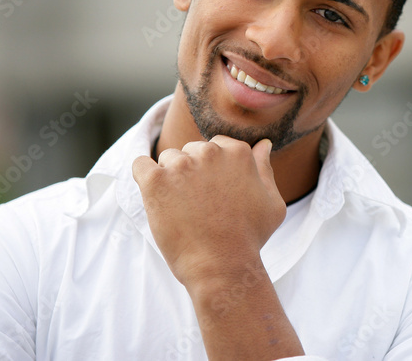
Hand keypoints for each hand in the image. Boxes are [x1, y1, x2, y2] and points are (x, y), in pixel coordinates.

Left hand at [132, 136, 285, 289]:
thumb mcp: (272, 203)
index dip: (212, 170)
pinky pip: (140, 165)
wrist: (222, 266)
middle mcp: (210, 152)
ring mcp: (182, 164)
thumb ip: (265, 169)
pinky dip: (144, 179)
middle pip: (190, 151)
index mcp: (238, 153)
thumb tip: (263, 145)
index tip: (212, 193)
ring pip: (167, 159)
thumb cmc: (249, 238)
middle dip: (191, 172)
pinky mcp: (156, 180)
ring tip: (180, 209)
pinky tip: (156, 198)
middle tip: (198, 205)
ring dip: (170, 178)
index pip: (216, 145)